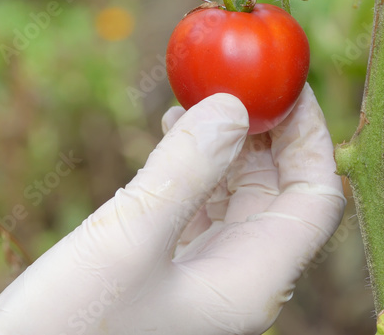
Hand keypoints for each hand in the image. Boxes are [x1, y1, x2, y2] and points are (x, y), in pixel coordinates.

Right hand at [0, 85, 344, 334]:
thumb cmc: (72, 323)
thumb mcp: (129, 239)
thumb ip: (185, 171)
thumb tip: (234, 105)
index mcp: (247, 283)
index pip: (311, 199)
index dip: (309, 137)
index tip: (285, 81)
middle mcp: (230, 282)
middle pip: (273, 195)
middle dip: (264, 132)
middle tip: (240, 73)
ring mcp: (192, 280)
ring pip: (230, 200)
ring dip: (223, 145)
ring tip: (200, 93)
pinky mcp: (154, 273)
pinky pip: (190, 209)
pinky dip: (186, 166)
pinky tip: (167, 135)